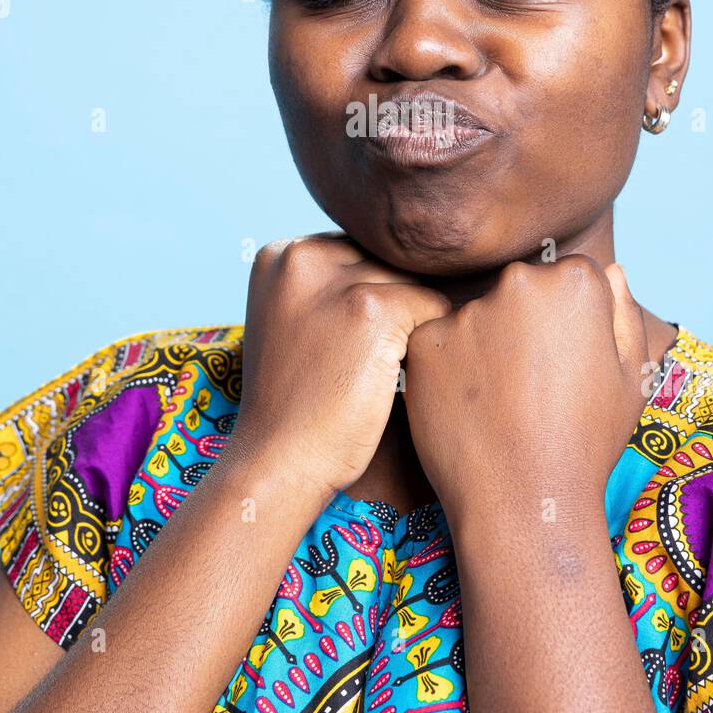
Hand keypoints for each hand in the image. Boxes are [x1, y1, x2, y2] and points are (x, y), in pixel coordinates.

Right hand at [231, 233, 450, 502]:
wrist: (280, 462)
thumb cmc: (296, 403)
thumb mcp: (294, 322)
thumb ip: (327, 285)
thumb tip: (398, 259)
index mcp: (279, 255)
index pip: (356, 250)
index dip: (373, 292)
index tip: (365, 338)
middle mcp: (301, 256)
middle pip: (385, 260)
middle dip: (398, 302)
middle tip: (388, 355)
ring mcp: (336, 280)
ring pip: (412, 281)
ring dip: (418, 321)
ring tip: (401, 366)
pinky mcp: (372, 308)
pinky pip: (434, 305)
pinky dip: (434, 341)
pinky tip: (414, 374)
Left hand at [402, 255, 650, 524]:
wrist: (526, 502)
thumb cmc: (587, 443)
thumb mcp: (631, 378)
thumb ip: (622, 314)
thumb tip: (612, 272)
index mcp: (575, 281)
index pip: (567, 279)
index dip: (570, 324)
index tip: (567, 363)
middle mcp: (517, 282)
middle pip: (520, 291)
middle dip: (525, 324)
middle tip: (533, 385)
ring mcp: (466, 311)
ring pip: (477, 317)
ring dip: (485, 345)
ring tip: (501, 402)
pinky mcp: (425, 342)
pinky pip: (438, 344)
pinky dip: (448, 369)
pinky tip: (469, 408)